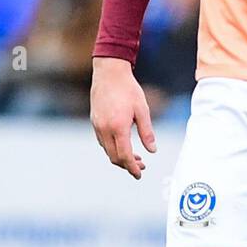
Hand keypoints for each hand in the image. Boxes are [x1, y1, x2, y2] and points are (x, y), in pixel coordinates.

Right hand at [90, 57, 156, 179]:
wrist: (109, 72)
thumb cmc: (128, 89)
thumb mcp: (143, 110)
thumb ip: (147, 132)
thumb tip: (152, 150)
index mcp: (118, 127)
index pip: (124, 156)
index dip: (132, 168)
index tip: (139, 174)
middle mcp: (105, 129)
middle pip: (114, 157)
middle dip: (127, 165)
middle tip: (141, 166)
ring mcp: (97, 125)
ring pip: (107, 150)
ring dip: (120, 157)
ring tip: (135, 157)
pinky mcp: (94, 121)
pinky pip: (103, 141)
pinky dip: (112, 148)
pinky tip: (123, 144)